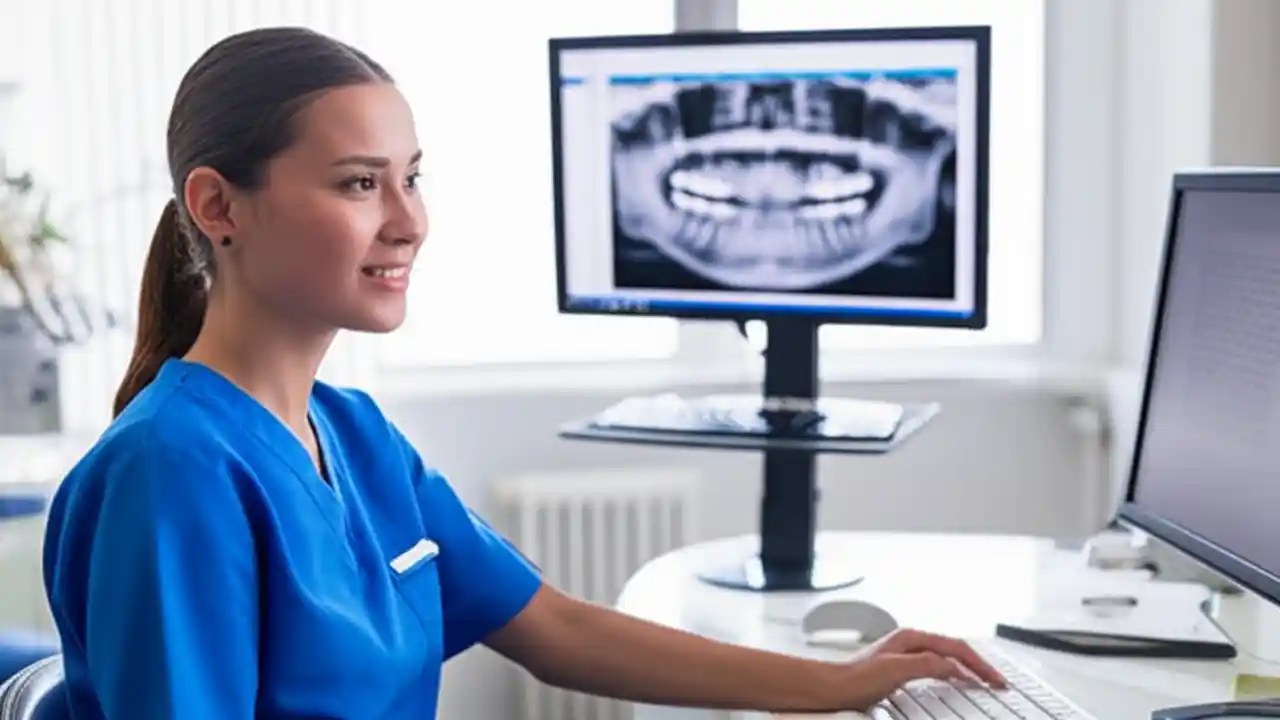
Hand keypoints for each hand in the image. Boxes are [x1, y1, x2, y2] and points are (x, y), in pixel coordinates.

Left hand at [832, 629, 1008, 710]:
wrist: (833, 687)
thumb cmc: (857, 678)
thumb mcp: (898, 669)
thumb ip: (928, 664)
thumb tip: (954, 666)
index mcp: (912, 638)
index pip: (956, 648)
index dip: (979, 664)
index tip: (995, 680)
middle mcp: (910, 642)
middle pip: (954, 649)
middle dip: (979, 664)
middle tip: (998, 681)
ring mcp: (905, 654)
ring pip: (946, 657)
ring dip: (968, 668)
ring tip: (985, 680)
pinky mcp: (901, 668)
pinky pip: (936, 667)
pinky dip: (953, 674)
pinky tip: (955, 682)